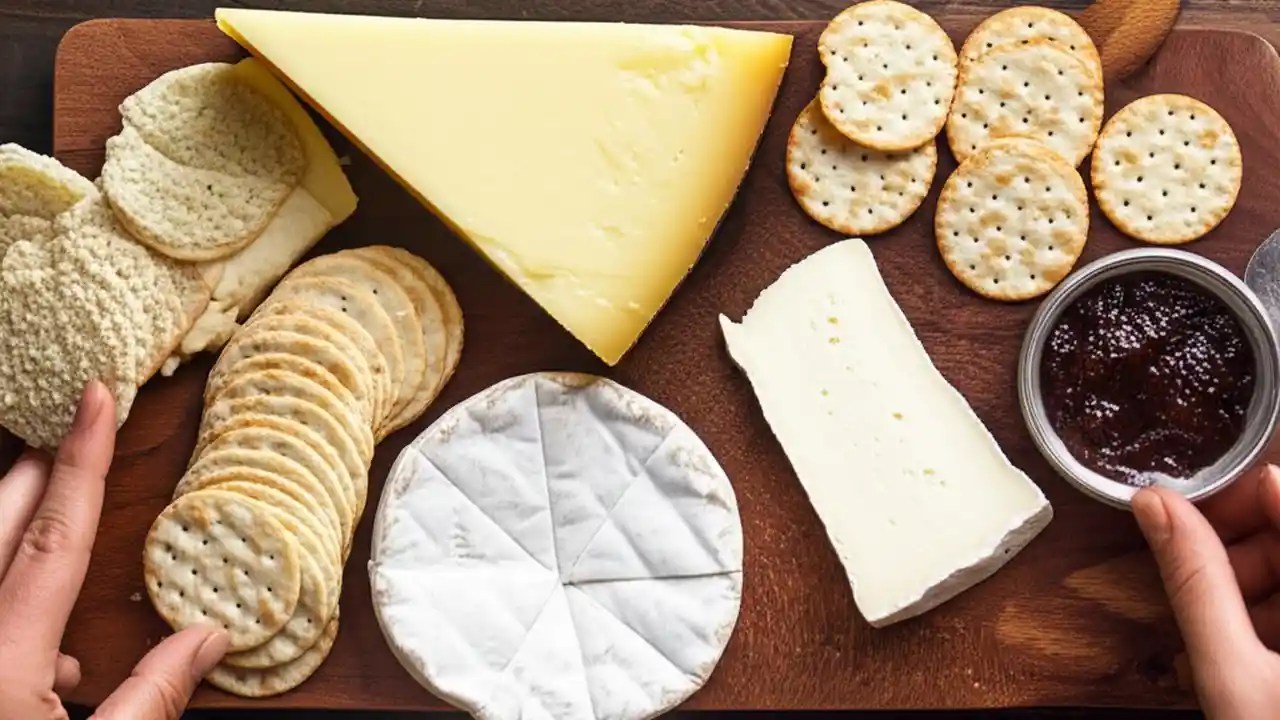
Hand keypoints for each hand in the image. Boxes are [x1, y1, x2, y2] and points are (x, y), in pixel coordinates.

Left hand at [0, 382, 227, 719]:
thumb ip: (153, 697)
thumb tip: (213, 636)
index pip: (54, 537)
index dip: (83, 461)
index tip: (94, 398)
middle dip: (30, 478)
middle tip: (60, 432)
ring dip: (14, 555)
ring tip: (58, 582)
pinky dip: (2, 617)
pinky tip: (38, 671)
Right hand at [1134, 465, 1279, 719]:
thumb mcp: (1233, 674)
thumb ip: (1193, 581)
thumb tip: (1155, 505)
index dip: (1230, 501)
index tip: (1178, 522)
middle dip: (1237, 555)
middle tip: (1198, 597)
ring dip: (1252, 593)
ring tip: (1228, 645)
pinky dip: (1273, 623)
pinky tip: (1255, 660)